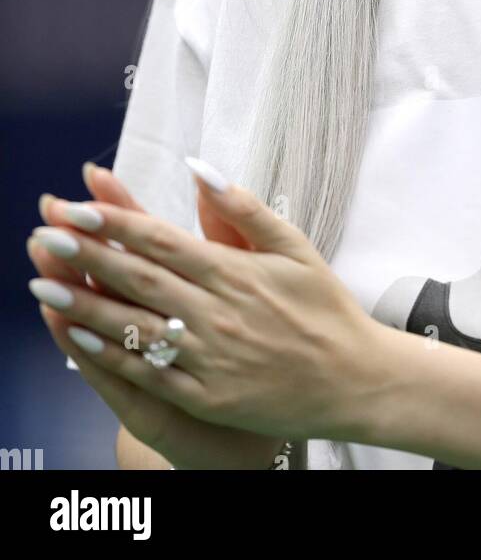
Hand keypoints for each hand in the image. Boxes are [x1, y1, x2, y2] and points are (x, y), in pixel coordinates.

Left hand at [29, 162, 391, 442]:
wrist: (354, 379)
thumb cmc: (325, 307)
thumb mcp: (295, 245)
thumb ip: (244, 207)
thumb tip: (199, 167)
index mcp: (235, 270)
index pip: (161, 239)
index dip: (114, 221)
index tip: (77, 205)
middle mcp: (216, 311)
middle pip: (138, 277)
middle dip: (86, 253)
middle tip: (45, 233)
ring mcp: (208, 356)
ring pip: (135, 325)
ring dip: (85, 304)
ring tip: (43, 284)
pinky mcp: (206, 395)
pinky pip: (148, 374)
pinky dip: (111, 357)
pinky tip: (78, 340)